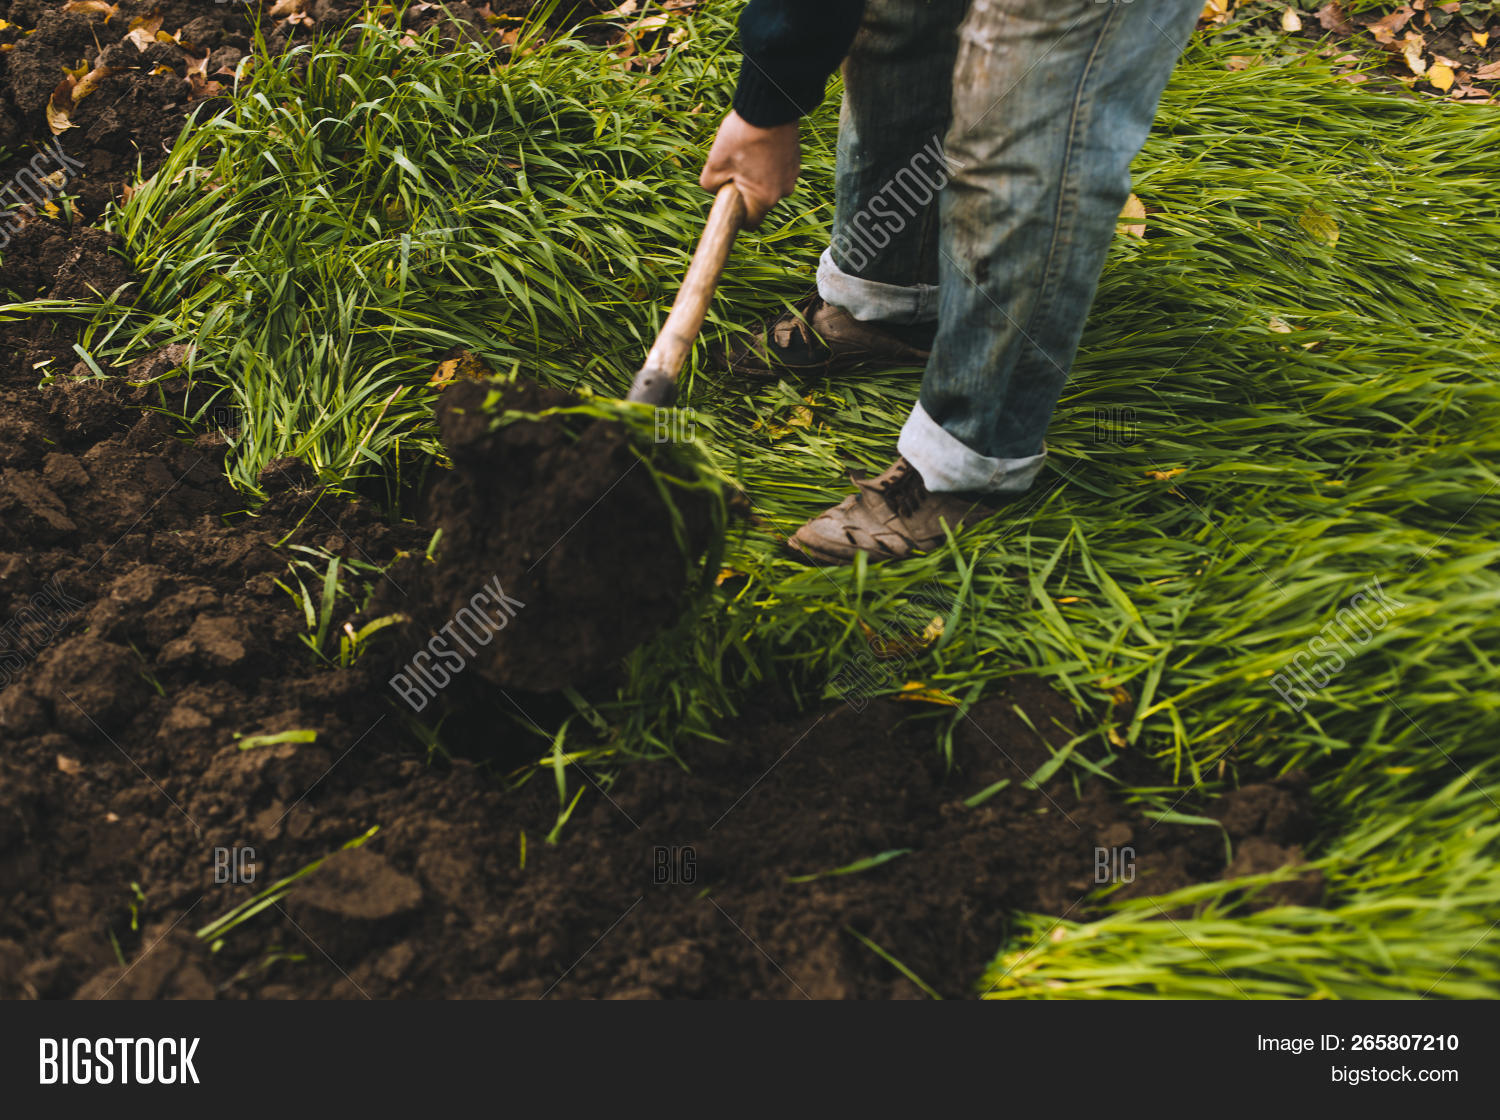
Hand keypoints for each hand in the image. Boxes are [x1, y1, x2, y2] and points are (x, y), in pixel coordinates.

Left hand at [699, 110, 799, 228]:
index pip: (750, 223)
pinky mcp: (795, 160)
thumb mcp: (715, 164)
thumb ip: (710, 187)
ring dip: (755, 177)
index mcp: (764, 199)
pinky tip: (757, 146)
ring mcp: (792, 175)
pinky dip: (766, 165)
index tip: (727, 201)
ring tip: (745, 153)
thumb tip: (716, 190)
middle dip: (744, 192)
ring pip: (768, 185)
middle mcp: (783, 192)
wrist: (769, 106)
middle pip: (759, 203)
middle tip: (732, 168)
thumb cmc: (741, 137)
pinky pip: (776, 171)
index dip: (736, 216)